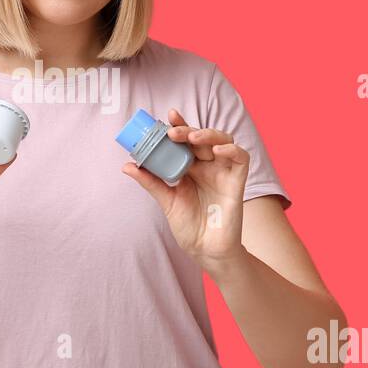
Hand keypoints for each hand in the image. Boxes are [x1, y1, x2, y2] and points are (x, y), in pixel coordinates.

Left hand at [120, 108, 248, 268]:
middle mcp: (208, 166)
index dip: (180, 124)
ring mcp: (223, 172)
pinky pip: (241, 159)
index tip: (167, 116)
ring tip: (192, 138)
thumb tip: (126, 165)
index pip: (186, 140)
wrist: (205, 251)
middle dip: (188, 129)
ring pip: (224, 140)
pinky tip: (217, 151)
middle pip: (202, 137)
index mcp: (191, 167)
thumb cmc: (188, 226)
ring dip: (209, 134)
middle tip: (173, 132)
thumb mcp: (166, 200)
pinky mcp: (236, 182)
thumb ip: (150, 181)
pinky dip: (231, 150)